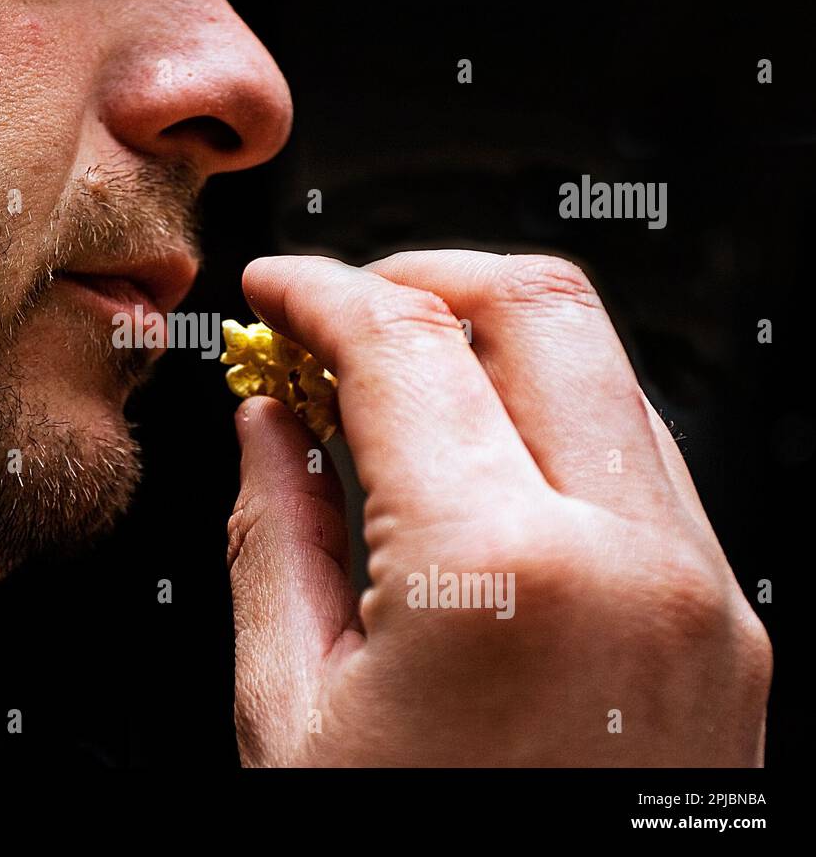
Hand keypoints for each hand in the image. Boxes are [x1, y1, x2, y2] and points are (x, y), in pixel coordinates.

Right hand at [228, 250, 771, 765]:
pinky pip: (644, 468)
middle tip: (343, 316)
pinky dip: (554, 430)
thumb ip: (274, 541)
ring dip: (495, 350)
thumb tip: (268, 426)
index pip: (404, 345)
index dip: (319, 292)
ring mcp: (699, 598)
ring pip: (608, 375)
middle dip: (424, 279)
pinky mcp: (725, 633)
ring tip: (403, 399)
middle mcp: (631, 566)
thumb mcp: (294, 714)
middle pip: (542, 307)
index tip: (276, 292)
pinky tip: (481, 475)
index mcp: (500, 578)